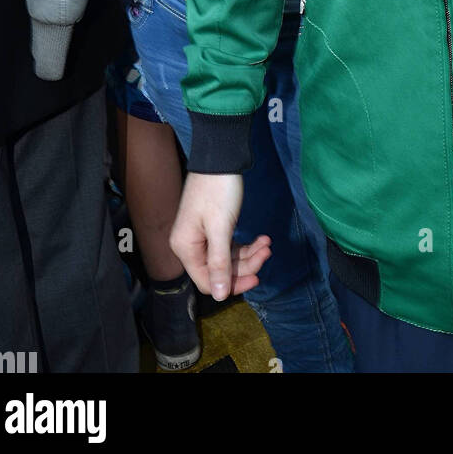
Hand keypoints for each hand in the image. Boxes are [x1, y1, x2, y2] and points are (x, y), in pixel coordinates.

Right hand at [169, 172, 271, 301]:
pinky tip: (262, 238)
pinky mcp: (214, 227)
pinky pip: (229, 245)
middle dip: (245, 264)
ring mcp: (202, 236)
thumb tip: (218, 296)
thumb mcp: (220, 228)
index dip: (232, 284)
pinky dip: (246, 244)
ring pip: (228, 257)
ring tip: (267, 242)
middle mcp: (190, 245)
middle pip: (219, 270)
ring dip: (249, 253)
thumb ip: (220, 263)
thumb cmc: (219, 192)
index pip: (208, 281)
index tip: (258, 276)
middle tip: (267, 252)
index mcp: (185, 248)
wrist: (220, 157)